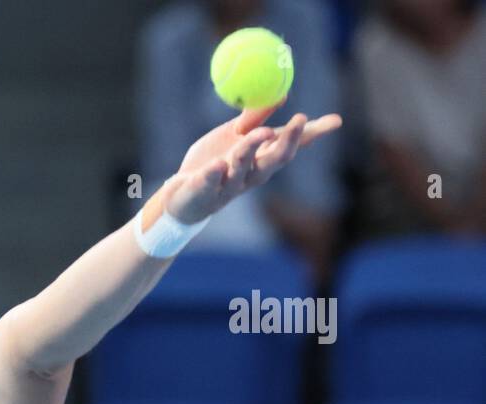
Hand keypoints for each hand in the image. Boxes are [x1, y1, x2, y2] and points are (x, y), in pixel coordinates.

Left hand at [164, 105, 342, 223]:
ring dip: (252, 150)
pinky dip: (212, 175)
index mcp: (260, 160)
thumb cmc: (213, 164)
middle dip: (288, 141)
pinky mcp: (203, 194)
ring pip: (242, 169)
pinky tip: (216, 165)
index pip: (291, 146)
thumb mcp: (233, 136)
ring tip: (262, 132)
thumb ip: (255, 118)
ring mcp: (227, 186)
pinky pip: (208, 184)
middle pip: (274, 160)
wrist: (181, 196)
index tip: (335, 121)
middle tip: (300, 121)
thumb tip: (282, 92)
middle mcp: (250, 176)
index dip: (312, 134)